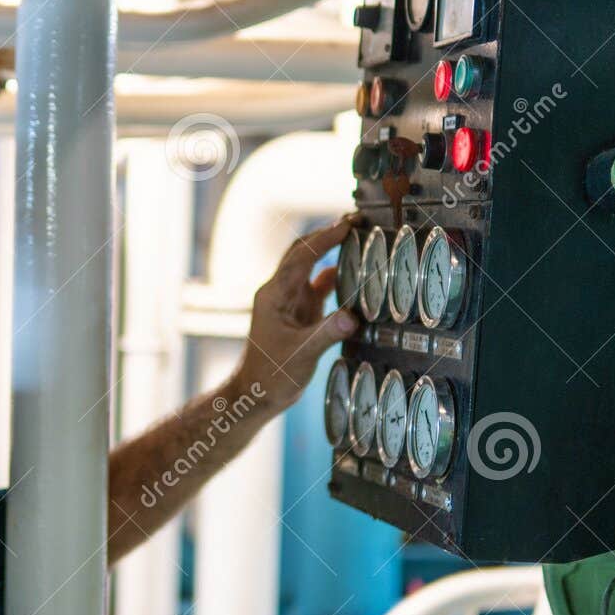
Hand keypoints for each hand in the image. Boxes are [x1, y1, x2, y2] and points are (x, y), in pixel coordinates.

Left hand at [230, 215, 359, 410]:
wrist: (257, 393)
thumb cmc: (272, 376)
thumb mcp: (301, 355)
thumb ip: (326, 333)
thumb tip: (352, 316)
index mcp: (274, 295)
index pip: (301, 257)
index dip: (324, 238)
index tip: (347, 224)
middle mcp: (280, 292)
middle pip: (303, 253)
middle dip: (327, 235)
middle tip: (356, 221)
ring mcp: (289, 301)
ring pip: (310, 267)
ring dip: (331, 251)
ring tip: (357, 237)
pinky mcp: (298, 312)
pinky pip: (317, 286)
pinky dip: (334, 276)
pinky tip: (352, 271)